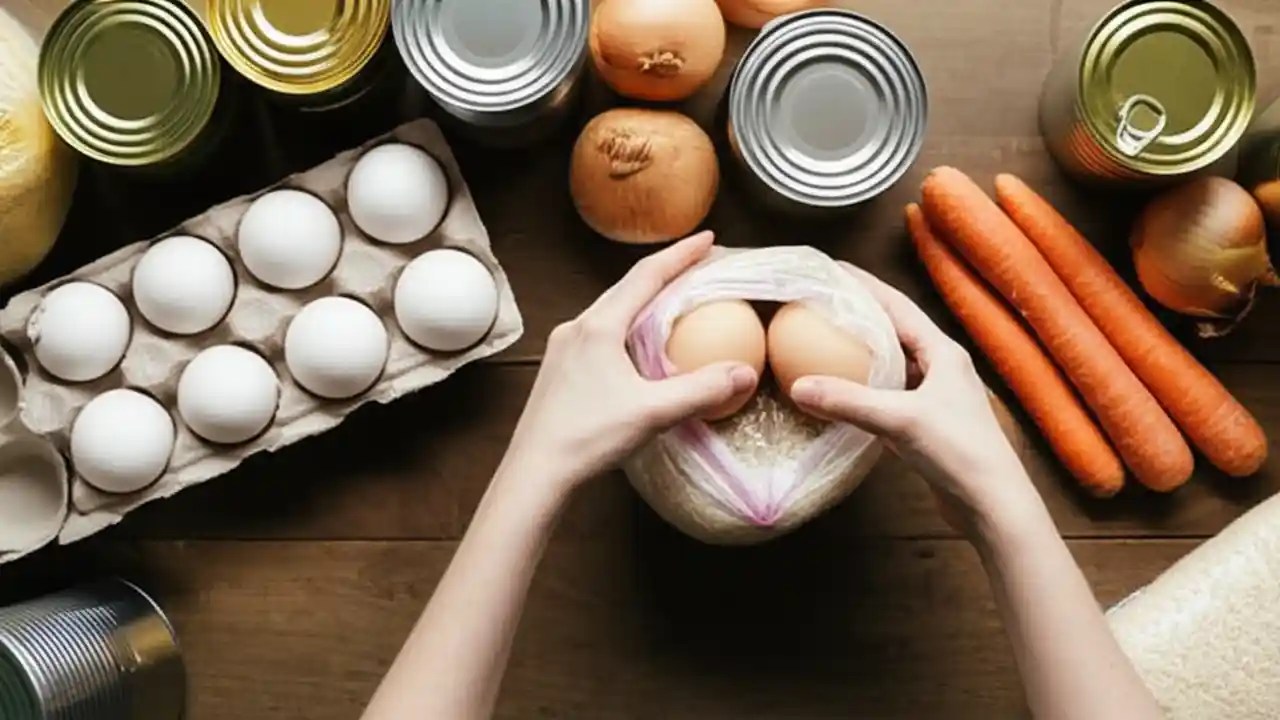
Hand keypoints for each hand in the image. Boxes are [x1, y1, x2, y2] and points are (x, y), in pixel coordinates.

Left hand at [503, 232, 757, 494]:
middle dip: (664, 274)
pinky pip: (599, 333)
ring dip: (643, 300)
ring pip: (610, 311)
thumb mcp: (652, 413)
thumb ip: (701, 390)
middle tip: (697, 268)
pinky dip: (626, 326)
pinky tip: (638, 346)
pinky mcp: (559, 370)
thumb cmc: (587, 437)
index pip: (646, 276)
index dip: (680, 255)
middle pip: (626, 288)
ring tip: (672, 301)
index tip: (708, 239)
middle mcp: (577, 328)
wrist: (535, 472)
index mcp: (599, 327)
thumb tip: (744, 373)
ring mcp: (563, 348)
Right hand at [789, 267, 1041, 530]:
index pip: (899, 306)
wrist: (992, 504)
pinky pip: (889, 396)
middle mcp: (942, 368)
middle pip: (895, 331)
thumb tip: (798, 387)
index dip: (866, 285)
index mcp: (943, 353)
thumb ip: (849, 401)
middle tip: (823, 303)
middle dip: (861, 315)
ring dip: (863, 353)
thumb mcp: (900, 420)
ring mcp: (936, 398)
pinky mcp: (928, 425)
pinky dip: (865, 389)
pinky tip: (842, 394)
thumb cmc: (959, 452)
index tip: (834, 268)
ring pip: (893, 365)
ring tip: (826, 342)